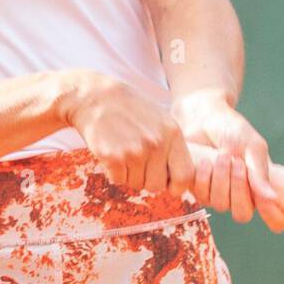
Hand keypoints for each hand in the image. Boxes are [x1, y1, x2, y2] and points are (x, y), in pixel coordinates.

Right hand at [62, 71, 194, 198]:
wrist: (98, 97)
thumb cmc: (132, 110)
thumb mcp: (162, 121)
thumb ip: (173, 147)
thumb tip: (181, 180)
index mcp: (173, 134)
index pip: (185, 176)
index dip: (176, 186)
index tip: (167, 184)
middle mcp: (157, 144)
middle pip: (157, 185)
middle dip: (147, 180)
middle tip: (138, 164)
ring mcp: (135, 151)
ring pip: (136, 184)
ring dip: (129, 174)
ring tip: (124, 152)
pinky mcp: (114, 157)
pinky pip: (118, 179)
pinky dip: (114, 171)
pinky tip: (113, 152)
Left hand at [170, 89, 283, 232]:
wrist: (204, 118)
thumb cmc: (233, 130)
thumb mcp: (253, 147)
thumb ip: (260, 172)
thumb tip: (272, 198)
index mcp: (261, 188)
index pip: (275, 218)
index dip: (275, 218)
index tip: (269, 204)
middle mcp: (242, 197)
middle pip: (243, 214)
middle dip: (239, 189)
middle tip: (237, 163)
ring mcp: (219, 196)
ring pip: (221, 205)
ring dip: (221, 180)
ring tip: (222, 157)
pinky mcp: (199, 190)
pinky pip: (203, 197)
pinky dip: (205, 178)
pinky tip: (206, 161)